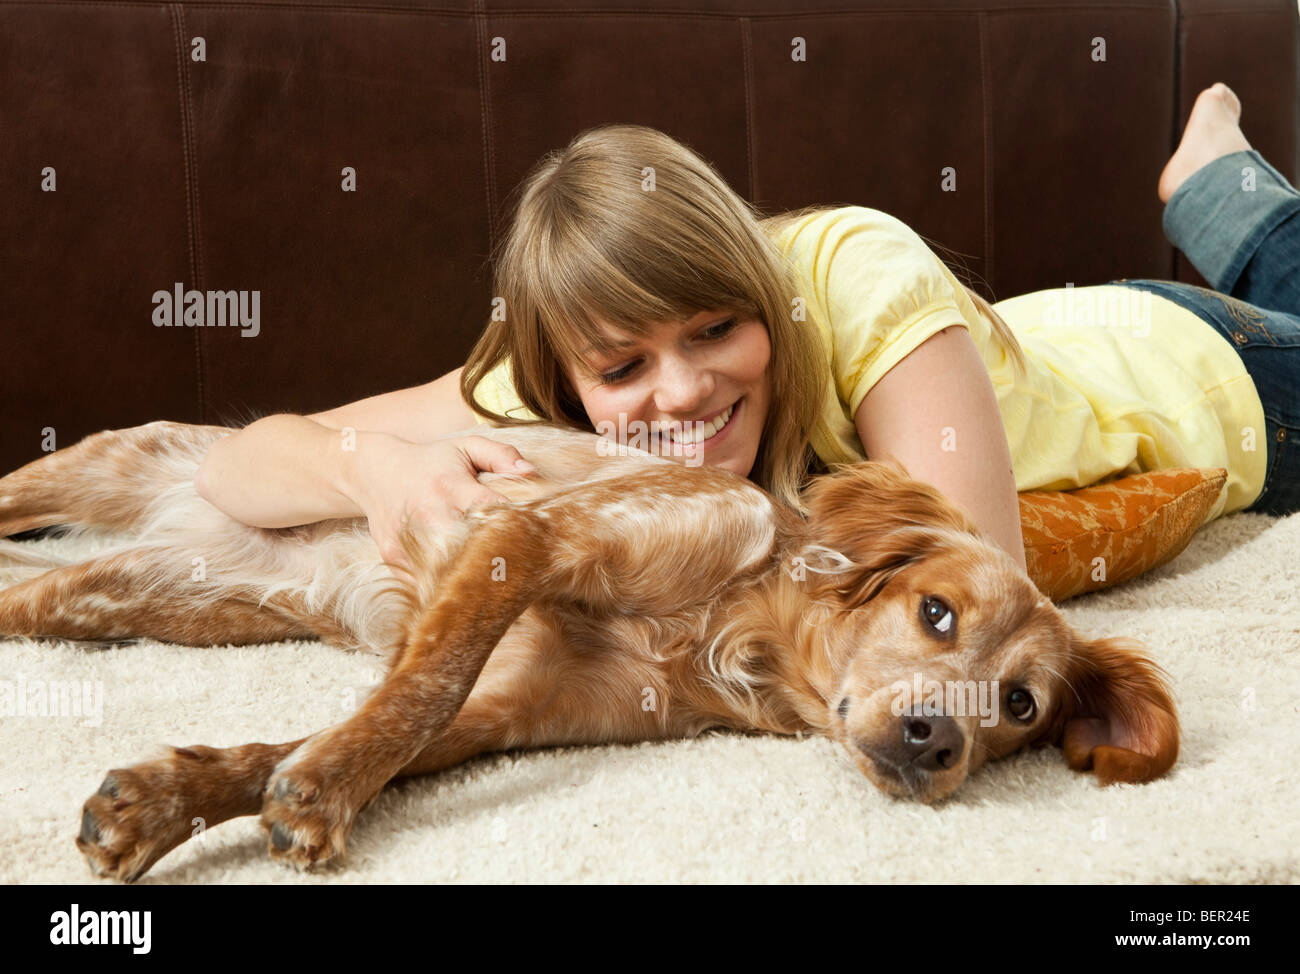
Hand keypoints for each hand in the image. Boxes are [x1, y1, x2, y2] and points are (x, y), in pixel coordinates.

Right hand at [350, 433, 536, 582]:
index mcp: (451, 485)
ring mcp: (409, 540)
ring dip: (471, 583)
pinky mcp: (394, 558)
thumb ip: (501, 455)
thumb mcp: (466, 446)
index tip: (535, 542)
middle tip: (519, 574)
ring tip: (495, 590)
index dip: (515, 529)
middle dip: (495, 563)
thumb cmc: (430, 461)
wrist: (373, 472)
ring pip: (447, 574)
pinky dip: (444, 591)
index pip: (490, 511)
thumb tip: (531, 473)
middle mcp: (429, 514)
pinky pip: (425, 584)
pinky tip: (463, 592)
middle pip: (469, 550)